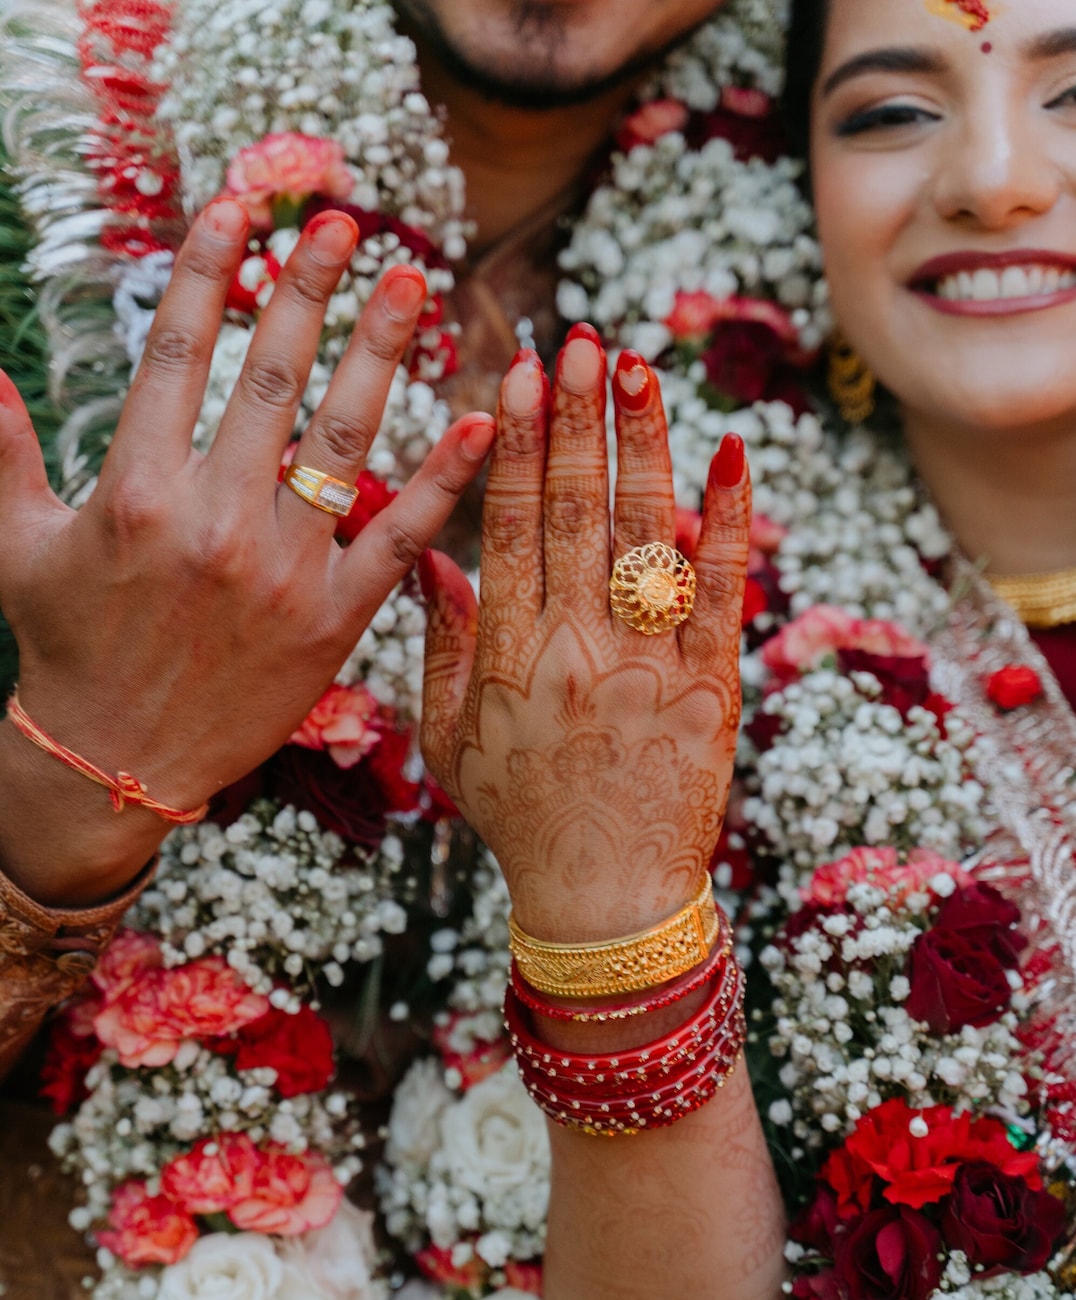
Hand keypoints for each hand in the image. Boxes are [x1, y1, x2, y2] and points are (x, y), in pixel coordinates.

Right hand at [0, 198, 492, 902]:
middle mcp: (213, 521)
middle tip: (344, 220)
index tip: (238, 208)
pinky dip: (442, 481)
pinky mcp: (333, 621)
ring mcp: (281, 571)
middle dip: (307, 288)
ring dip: (381, 352)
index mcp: (135, 490)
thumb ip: (2, 455)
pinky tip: (476, 419)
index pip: (176, 353)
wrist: (116, 763)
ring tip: (412, 282)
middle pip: (270, 378)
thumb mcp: (18, 548)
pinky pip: (398, 539)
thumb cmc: (66, 650)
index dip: (208, 270)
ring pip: (341, 439)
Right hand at [419, 327, 748, 943]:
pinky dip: (727, 523)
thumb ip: (441, 646)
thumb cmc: (518, 818)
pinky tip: (731, 455)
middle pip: (574, 512)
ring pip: (645, 535)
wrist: (604, 896)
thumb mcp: (450, 739)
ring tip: (639, 370)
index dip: (514, 442)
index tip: (518, 375)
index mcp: (508, 655)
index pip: (507, 525)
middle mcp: (576, 648)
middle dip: (577, 420)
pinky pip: (720, 592)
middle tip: (580, 343)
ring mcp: (649, 665)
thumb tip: (428, 559)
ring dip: (642, 446)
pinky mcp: (710, 686)